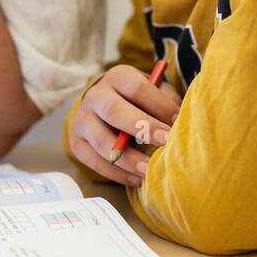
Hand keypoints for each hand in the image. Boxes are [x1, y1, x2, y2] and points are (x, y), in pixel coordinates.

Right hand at [69, 64, 182, 186]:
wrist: (104, 108)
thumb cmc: (139, 101)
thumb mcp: (153, 92)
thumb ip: (166, 101)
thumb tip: (179, 121)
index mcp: (117, 77)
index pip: (137, 88)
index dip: (158, 104)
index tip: (177, 121)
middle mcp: (95, 95)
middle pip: (114, 111)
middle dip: (142, 128)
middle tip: (165, 142)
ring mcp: (82, 119)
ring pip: (102, 141)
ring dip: (128, 158)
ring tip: (150, 170)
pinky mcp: (76, 142)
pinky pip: (94, 162)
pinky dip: (117, 174)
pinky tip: (137, 178)